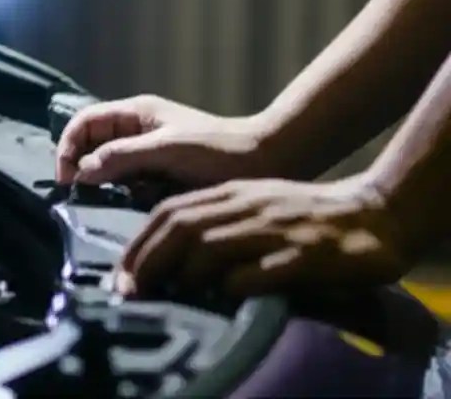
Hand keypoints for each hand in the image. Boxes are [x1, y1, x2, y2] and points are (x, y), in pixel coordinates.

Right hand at [55, 94, 276, 186]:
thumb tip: (82, 171)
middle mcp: (137, 132)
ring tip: (108, 204)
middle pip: (91, 146)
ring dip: (104, 186)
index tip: (69, 180)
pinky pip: (129, 186)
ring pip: (108, 169)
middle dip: (83, 170)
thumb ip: (122, 156)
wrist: (268, 161)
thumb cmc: (220, 150)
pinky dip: (124, 197)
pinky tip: (133, 207)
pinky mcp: (160, 177)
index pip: (83, 123)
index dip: (68, 147)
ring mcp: (148, 154)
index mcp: (136, 114)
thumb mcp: (167, 149)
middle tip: (83, 198)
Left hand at [115, 177, 413, 297]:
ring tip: (170, 297)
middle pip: (180, 227)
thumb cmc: (306, 215)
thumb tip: (174, 261)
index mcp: (232, 193)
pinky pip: (257, 272)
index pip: (169, 212)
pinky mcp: (303, 255)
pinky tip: (221, 301)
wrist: (374, 213)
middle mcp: (247, 207)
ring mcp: (274, 229)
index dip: (139, 245)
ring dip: (183, 274)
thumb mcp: (255, 206)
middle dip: (147, 262)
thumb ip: (217, 222)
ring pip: (210, 247)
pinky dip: (232, 287)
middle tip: (130, 293)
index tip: (121, 275)